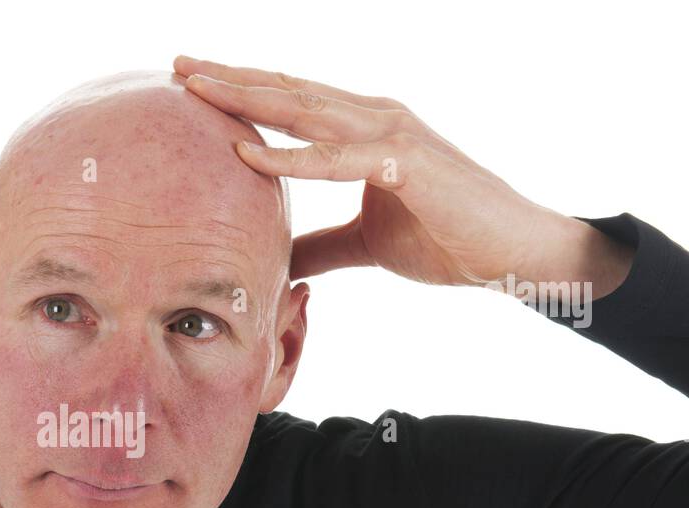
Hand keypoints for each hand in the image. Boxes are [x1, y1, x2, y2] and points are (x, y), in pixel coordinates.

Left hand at [173, 55, 630, 295]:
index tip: (190, 85)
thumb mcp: (365, 244)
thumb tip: (281, 261)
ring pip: (306, 110)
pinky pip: (337, 159)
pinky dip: (292, 157)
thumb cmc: (445, 240)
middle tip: (177, 65)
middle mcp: (373, 118)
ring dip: (248, 98)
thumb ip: (322, 245)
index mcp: (363, 129)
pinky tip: (247, 154)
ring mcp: (392, 135)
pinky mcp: (407, 164)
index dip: (241, 91)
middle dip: (230, 77)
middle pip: (288, 92)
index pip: (291, 102)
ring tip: (198, 89)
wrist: (511, 253)